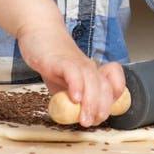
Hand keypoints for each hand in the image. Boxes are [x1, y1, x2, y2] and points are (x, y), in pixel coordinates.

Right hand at [0, 0, 125, 125]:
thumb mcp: (63, 83)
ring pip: (91, 81)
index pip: (114, 84)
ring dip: (91, 103)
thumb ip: (69, 98)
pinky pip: (73, 73)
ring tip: (85, 119)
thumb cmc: (52, 58)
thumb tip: (75, 117)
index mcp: (92, 72)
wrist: (38, 30)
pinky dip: (76, 86)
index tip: (101, 115)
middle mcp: (87, 66)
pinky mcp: (60, 60)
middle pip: (105, 87)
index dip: (113, 100)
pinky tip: (74, 98)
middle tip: (92, 122)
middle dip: (102, 108)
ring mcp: (75, 62)